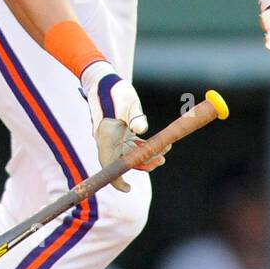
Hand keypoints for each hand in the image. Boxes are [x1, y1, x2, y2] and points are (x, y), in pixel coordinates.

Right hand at [80, 61, 165, 190]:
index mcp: (105, 136)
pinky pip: (132, 146)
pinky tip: (159, 144)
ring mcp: (113, 137)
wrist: (104, 80)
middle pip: (123, 162)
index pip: (108, 164)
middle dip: (142, 164)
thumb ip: (135, 117)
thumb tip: (142, 130)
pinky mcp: (120, 132)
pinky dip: (144, 147)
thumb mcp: (127, 102)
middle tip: (161, 160)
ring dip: (146, 156)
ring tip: (165, 151)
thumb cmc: (115, 90)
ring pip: (130, 154)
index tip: (127, 188)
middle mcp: (107, 140)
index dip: (116, 179)